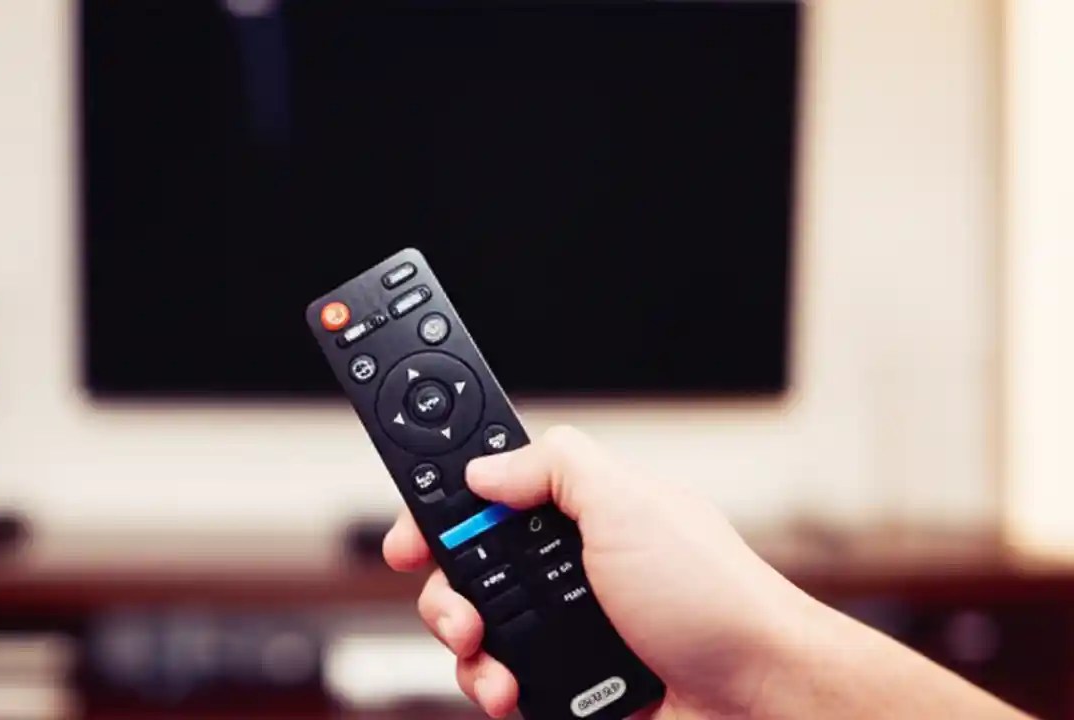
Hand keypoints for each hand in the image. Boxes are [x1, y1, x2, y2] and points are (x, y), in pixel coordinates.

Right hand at [382, 425, 812, 718]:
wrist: (755, 696)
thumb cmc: (714, 597)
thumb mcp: (629, 502)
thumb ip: (553, 467)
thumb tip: (484, 467)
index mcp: (578, 512)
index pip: (486, 498)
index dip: (440, 512)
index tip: (408, 538)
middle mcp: (566, 567)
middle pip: (464, 569)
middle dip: (444, 590)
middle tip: (459, 609)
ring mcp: (565, 626)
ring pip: (473, 631)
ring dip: (465, 646)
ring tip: (488, 658)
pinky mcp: (566, 680)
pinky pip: (499, 680)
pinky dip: (492, 687)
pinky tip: (511, 691)